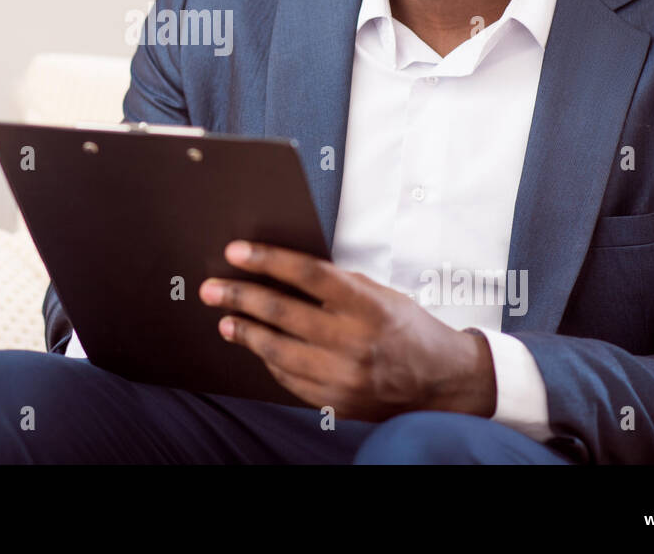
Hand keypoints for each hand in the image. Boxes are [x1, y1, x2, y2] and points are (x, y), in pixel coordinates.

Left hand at [199, 240, 496, 421]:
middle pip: (282, 312)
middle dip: (240, 297)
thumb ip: (336, 284)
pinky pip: (289, 378)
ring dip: (245, 332)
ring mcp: (343, 376)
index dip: (268, 260)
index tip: (236, 252)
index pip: (308, 275)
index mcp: (368, 306)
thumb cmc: (408, 328)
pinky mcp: (336, 401)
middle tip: (212, 289)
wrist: (441, 382)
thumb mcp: (380, 294)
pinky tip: (256, 345)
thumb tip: (282, 270)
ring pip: (277, 350)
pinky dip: (269, 360)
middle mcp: (355, 342)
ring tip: (225, 319)